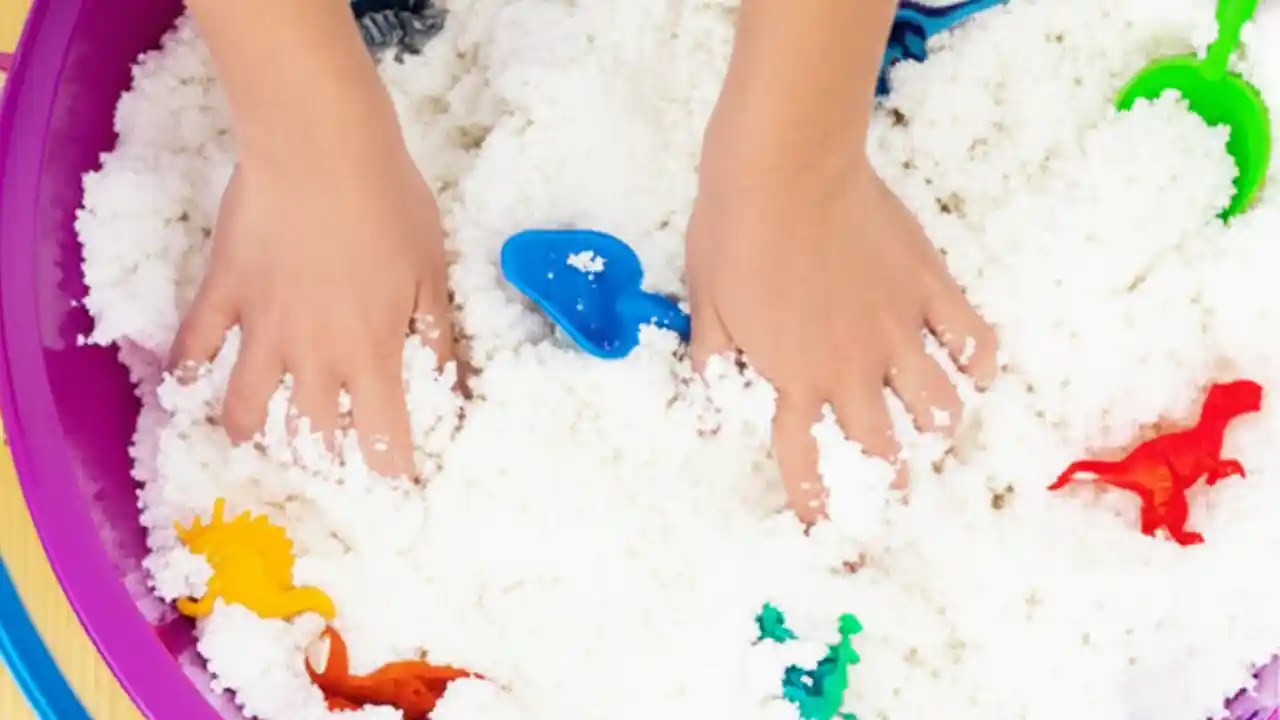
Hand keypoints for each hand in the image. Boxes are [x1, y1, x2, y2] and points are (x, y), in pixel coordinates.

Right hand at [169, 141, 456, 477]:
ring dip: (252, 431)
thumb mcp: (433, 275)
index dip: (391, 468)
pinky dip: (188, 372)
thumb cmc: (390, 207)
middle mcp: (311, 358)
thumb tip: (451, 391)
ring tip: (259, 436)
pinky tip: (189, 383)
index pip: (381, 440)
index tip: (398, 478)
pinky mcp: (220, 294)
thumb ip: (436, 339)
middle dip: (324, 459)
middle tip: (331, 458)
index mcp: (371, 356)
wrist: (320, 148)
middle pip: (311, 437)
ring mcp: (259, 329)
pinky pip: (193, 347)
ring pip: (243, 408)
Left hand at [687, 120, 997, 524]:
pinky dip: (981, 363)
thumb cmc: (733, 231)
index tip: (826, 525)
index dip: (817, 504)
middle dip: (889, 483)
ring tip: (935, 427)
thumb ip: (714, 366)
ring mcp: (900, 329)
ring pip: (941, 408)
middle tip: (891, 486)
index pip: (807, 463)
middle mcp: (853, 368)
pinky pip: (974, 339)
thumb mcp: (705, 304)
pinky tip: (976, 371)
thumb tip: (711, 417)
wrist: (786, 164)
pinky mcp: (932, 287)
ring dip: (939, 428)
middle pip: (884, 451)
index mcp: (794, 377)